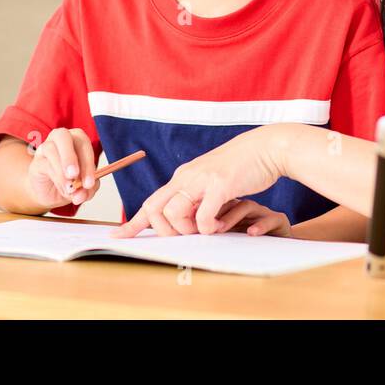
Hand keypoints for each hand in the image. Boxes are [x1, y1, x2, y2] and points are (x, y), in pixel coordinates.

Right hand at [26, 128, 99, 209]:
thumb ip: (87, 190)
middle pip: (63, 136)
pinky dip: (56, 178)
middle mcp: (61, 139)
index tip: (89, 183)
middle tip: (74, 175)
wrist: (50, 192)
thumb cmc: (70, 182)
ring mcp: (45, 148)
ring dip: (61, 170)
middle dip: (70, 157)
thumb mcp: (83, 188)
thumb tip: (82, 193)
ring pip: (50, 149)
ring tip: (70, 188)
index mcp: (77, 139)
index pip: (83, 143)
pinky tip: (62, 189)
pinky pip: (44, 165)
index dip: (88, 162)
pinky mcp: (36, 162)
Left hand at [109, 125, 290, 237]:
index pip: (151, 202)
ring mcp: (202, 179)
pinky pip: (203, 217)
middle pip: (155, 209)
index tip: (117, 236)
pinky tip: (220, 226)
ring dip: (188, 230)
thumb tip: (187, 220)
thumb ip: (198, 198)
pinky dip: (208, 228)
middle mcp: (186, 176)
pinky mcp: (220, 184)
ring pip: (174, 214)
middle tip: (188, 236)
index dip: (133, 223)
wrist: (267, 148)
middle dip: (166, 232)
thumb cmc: (243, 168)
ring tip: (208, 230)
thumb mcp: (213, 182)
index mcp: (183, 177)